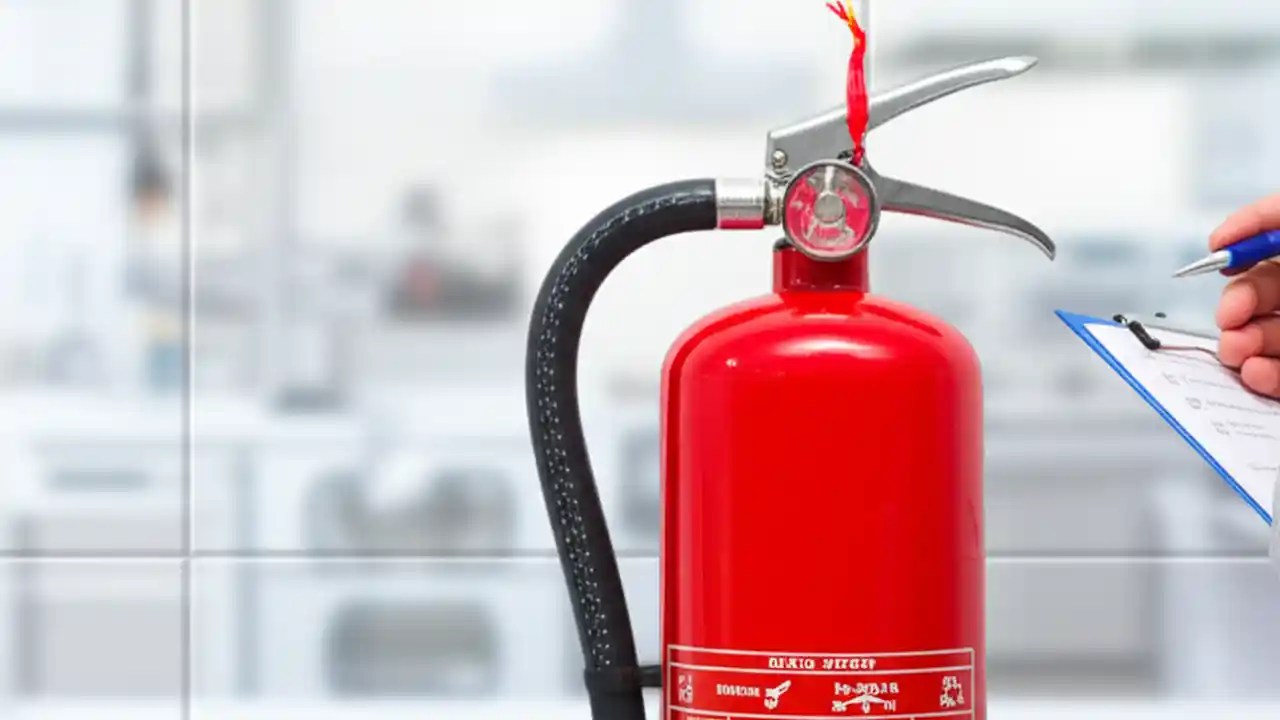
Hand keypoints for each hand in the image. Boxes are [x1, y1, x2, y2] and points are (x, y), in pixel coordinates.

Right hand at [1214, 193, 1279, 396]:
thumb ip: (1272, 214)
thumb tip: (1221, 238)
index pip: (1271, 244)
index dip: (1244, 248)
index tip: (1223, 258)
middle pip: (1266, 294)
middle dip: (1237, 308)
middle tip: (1229, 319)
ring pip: (1270, 337)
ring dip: (1244, 346)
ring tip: (1236, 353)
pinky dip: (1267, 378)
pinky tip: (1256, 374)